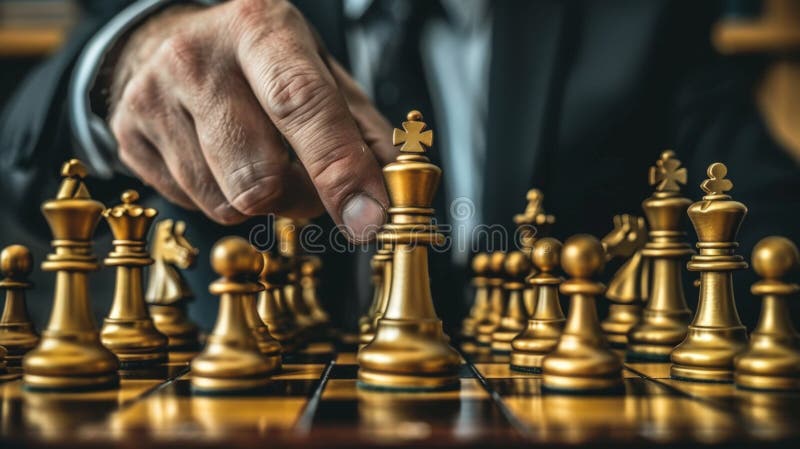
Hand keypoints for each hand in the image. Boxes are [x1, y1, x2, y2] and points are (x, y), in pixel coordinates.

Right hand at [109, 0, 393, 240]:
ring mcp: (153, 96)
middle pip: (258, 174)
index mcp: (259, 28)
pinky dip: (223, 199)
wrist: (169, 44)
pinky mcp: (128, 134)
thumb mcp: (320, 72)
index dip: (338, 168)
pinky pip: (193, 205)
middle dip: (300, 198)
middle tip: (308, 180)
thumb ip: (363, 129)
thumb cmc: (260, 62)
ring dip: (263, 203)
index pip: (301, 103)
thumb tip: (392, 187)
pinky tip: (221, 162)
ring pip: (227, 202)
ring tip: (262, 164)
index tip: (368, 217)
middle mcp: (198, 56)